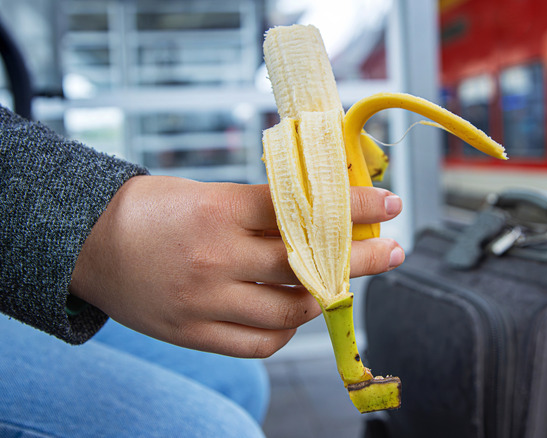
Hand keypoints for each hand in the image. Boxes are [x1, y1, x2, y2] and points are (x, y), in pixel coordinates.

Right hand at [69, 175, 403, 357]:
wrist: (87, 243)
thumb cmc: (151, 210)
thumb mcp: (208, 192)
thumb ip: (264, 209)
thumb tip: (326, 215)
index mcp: (219, 211)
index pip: (303, 208)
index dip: (352, 206)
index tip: (387, 203)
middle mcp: (216, 259)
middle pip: (307, 265)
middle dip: (360, 258)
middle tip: (390, 250)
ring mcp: (205, 302)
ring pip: (290, 311)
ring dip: (326, 295)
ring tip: (340, 280)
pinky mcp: (194, 334)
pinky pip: (259, 343)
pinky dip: (287, 330)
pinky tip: (295, 312)